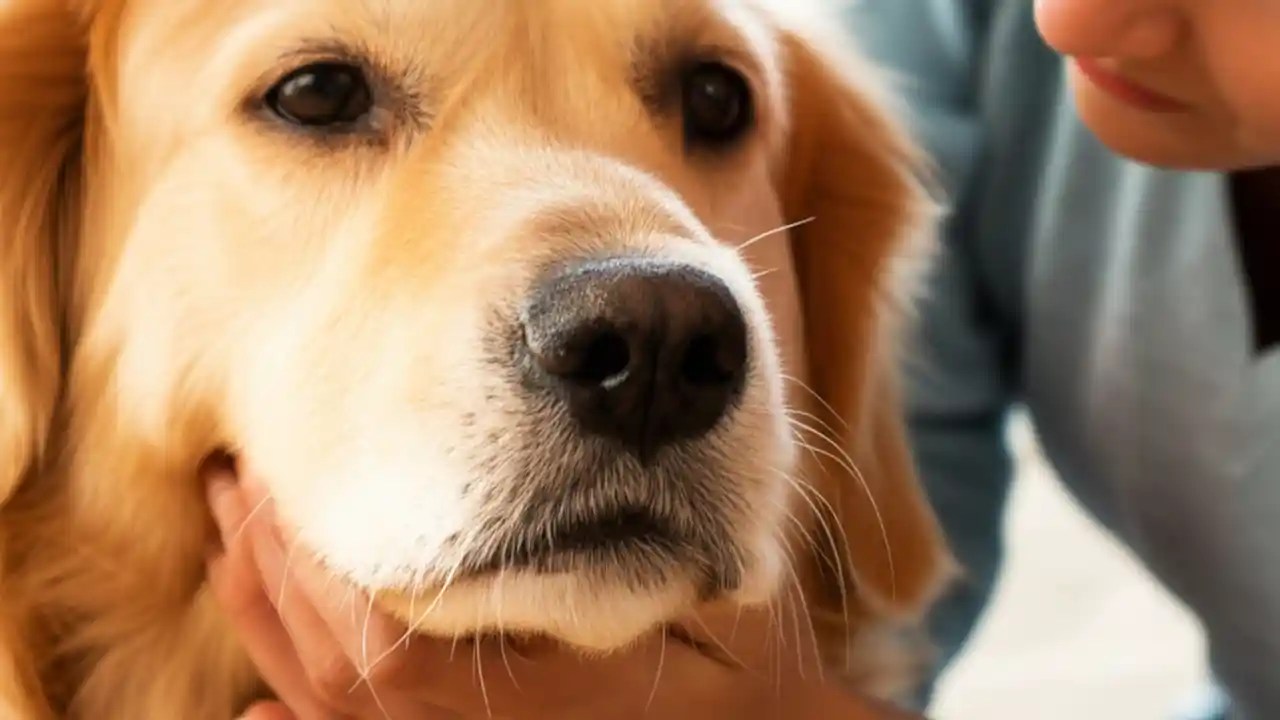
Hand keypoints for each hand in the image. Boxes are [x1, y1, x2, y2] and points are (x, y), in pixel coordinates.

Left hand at [203, 458, 915, 719]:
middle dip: (279, 578)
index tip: (292, 484)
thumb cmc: (747, 665)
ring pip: (335, 714)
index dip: (328, 574)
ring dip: (272, 629)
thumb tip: (602, 480)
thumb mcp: (728, 604)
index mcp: (550, 689)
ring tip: (232, 542)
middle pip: (343, 674)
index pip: (398, 645)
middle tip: (240, 487)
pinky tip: (250, 713)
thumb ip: (665, 556)